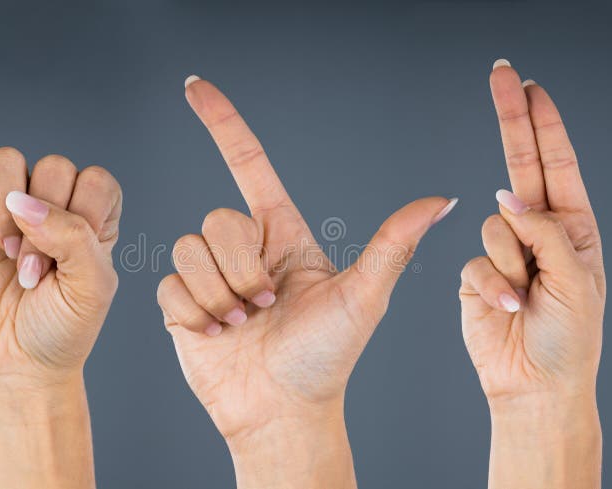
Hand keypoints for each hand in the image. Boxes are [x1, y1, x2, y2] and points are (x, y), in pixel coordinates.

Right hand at [0, 71, 120, 488]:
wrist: (19, 359)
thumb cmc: (65, 326)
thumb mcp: (91, 286)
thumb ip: (71, 236)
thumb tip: (22, 199)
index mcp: (97, 217)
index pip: (97, 180)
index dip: (84, 214)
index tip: (76, 258)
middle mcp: (59, 204)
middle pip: (55, 167)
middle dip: (44, 224)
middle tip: (37, 270)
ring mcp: (15, 205)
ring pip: (12, 164)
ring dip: (8, 211)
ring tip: (10, 253)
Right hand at [158, 76, 455, 487]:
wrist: (281, 410)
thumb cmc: (327, 357)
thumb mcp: (364, 296)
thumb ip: (393, 244)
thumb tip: (441, 201)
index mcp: (283, 234)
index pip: (248, 165)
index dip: (223, 124)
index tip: (195, 87)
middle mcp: (244, 249)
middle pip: (219, 217)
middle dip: (243, 266)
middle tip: (266, 305)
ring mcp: (211, 276)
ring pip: (189, 248)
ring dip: (221, 293)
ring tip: (244, 324)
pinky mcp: (181, 303)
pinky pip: (169, 284)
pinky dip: (195, 312)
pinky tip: (217, 335)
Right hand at [459, 60, 604, 487]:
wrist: (534, 385)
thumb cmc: (569, 339)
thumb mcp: (576, 280)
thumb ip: (544, 231)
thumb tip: (508, 196)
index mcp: (573, 228)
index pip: (555, 163)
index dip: (542, 123)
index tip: (529, 86)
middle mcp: (538, 232)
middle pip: (518, 164)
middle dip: (511, 118)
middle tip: (501, 74)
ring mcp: (505, 252)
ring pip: (493, 225)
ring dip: (510, 262)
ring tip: (528, 296)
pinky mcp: (475, 275)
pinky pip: (473, 262)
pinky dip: (492, 286)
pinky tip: (508, 307)